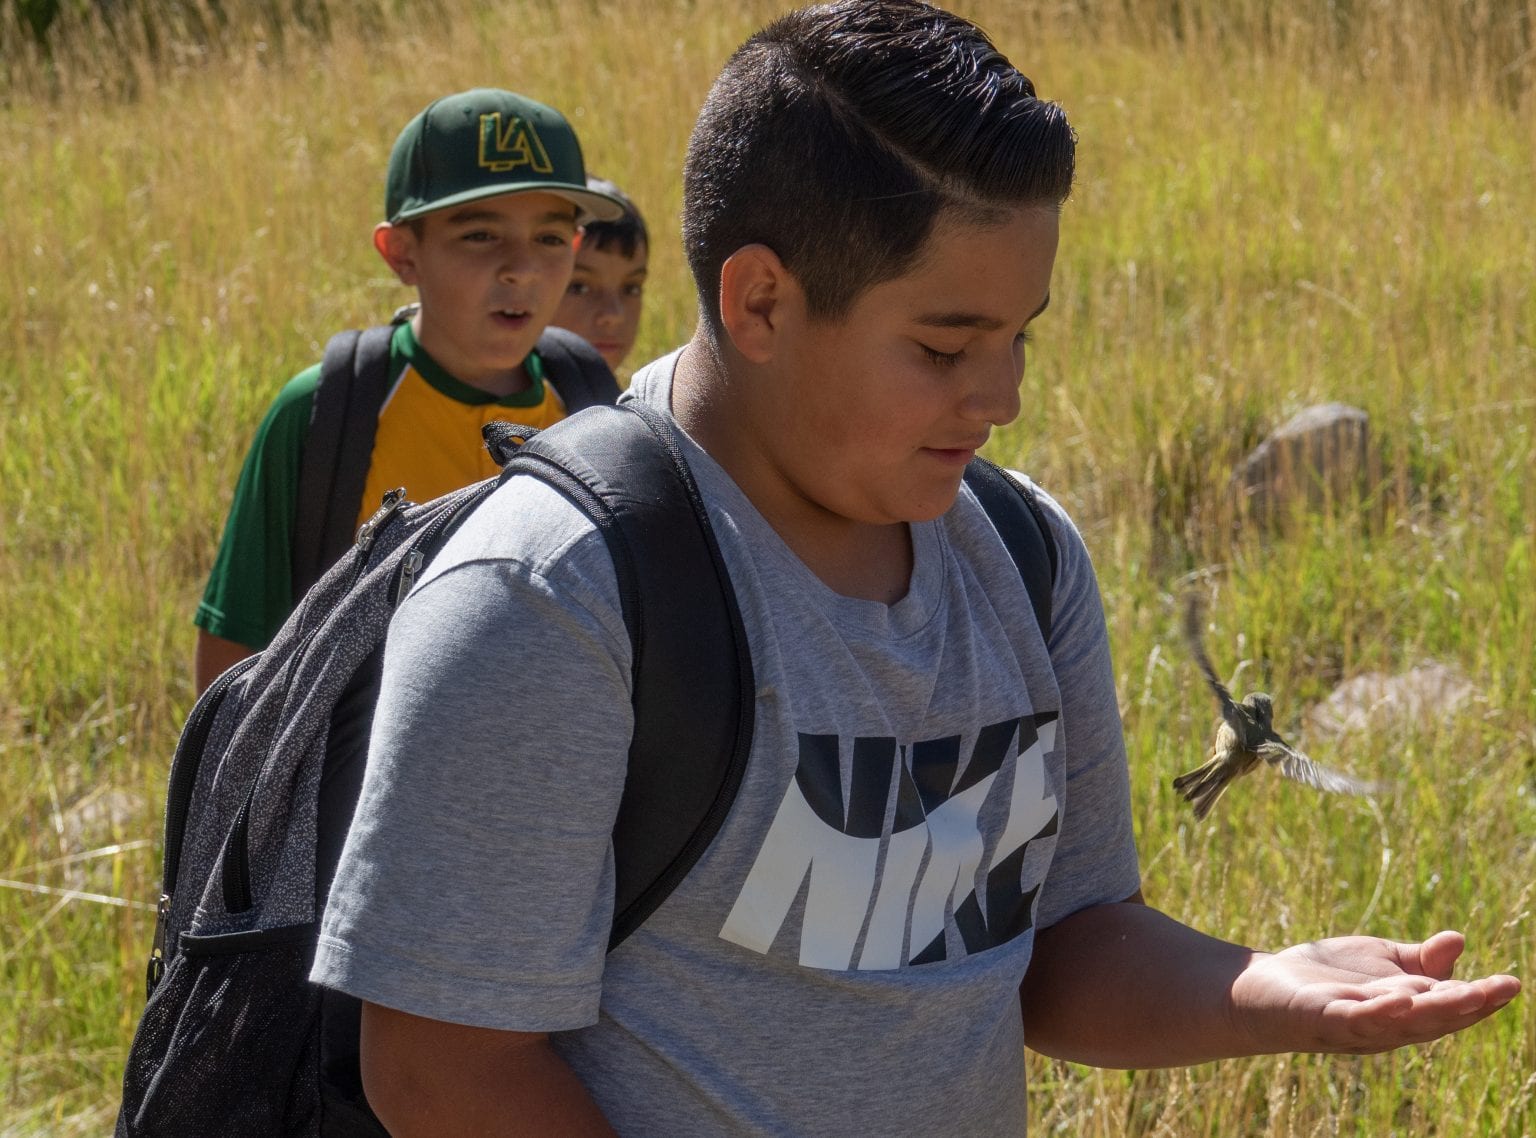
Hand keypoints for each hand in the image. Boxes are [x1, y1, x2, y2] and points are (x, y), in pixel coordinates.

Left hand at [1230, 930, 1519, 1054]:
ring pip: (1401, 1023)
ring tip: (1469, 994)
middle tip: (1502, 989)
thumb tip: (1459, 940)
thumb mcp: (1378, 963)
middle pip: (1432, 1019)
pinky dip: (1377, 1013)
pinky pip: (1352, 1020)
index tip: (1511, 983)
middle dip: (1468, 1006)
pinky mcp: (1318, 1021)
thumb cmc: (1324, 979)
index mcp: (1403, 1013)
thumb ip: (1418, 959)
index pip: (1447, 1009)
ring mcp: (1352, 1027)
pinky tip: (1398, 998)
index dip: (1480, 1000)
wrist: (1258, 991)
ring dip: (1434, 1010)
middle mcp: (1384, 1027)